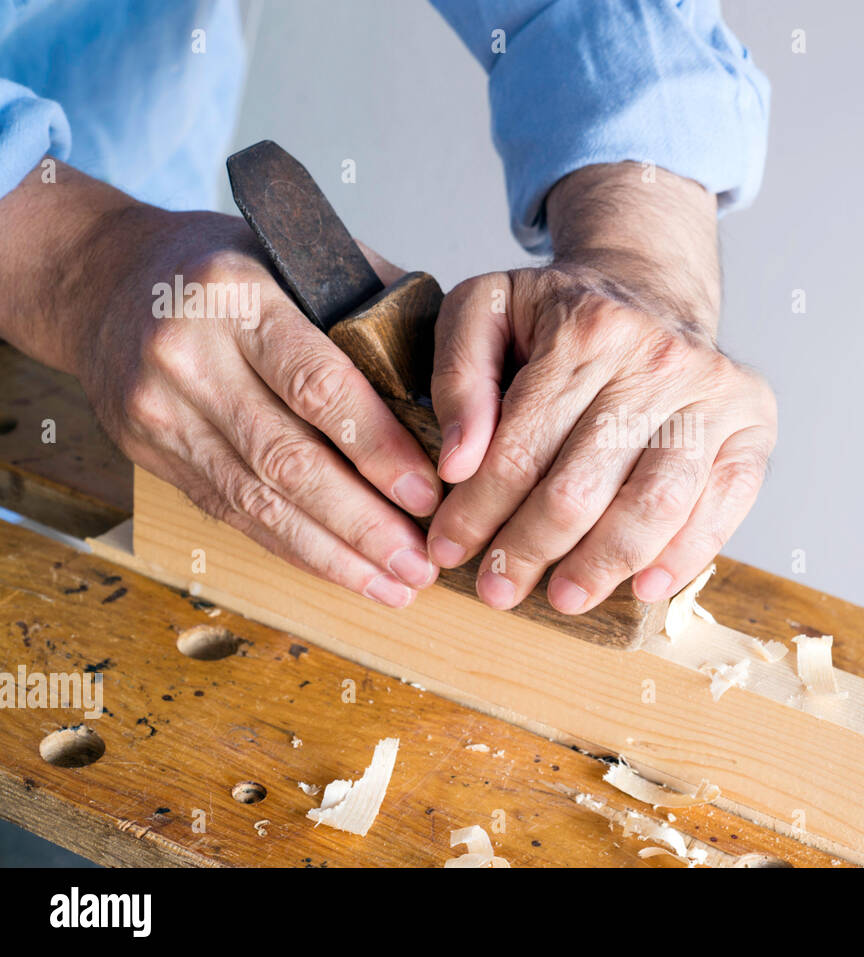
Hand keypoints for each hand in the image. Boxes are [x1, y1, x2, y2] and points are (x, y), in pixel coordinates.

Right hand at [0, 163, 441, 606]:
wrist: (103, 280)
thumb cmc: (225, 267)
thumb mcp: (297, 255)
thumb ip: (373, 305)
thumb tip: (452, 377)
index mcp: (236, 296)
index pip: (316, 384)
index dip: (376, 448)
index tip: (427, 493)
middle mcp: (189, 356)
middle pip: (285, 459)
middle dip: (362, 522)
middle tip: (421, 562)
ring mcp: (162, 412)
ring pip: (256, 501)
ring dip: (333, 555)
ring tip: (395, 585)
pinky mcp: (152, 454)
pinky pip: (232, 512)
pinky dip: (294, 548)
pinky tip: (343, 571)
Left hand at [425, 163, 776, 613]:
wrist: (654, 287)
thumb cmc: (562, 314)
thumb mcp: (487, 311)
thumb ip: (457, 377)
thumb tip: (456, 463)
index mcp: (585, 327)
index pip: (520, 448)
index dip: (477, 512)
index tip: (448, 550)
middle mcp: (656, 358)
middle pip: (582, 486)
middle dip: (529, 550)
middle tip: (496, 590)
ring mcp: (712, 392)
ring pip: (654, 504)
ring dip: (602, 565)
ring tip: (564, 597)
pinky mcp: (752, 422)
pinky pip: (724, 503)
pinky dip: (685, 554)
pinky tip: (643, 585)